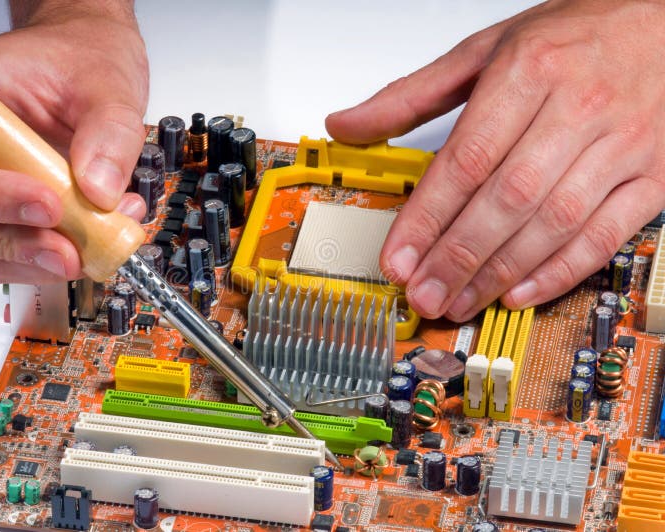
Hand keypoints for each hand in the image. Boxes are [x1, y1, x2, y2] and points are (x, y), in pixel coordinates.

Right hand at [0, 1, 148, 283]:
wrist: (93, 73)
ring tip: (92, 243)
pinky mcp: (2, 224)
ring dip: (34, 261)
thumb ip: (109, 132)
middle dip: (7, 243)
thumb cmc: (79, 63)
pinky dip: (52, 264)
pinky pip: (11, 261)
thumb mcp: (106, 83)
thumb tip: (99, 189)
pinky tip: (91, 241)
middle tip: (68, 247)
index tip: (48, 204)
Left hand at [326, 0, 664, 320]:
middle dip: (457, 256)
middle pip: (507, 199)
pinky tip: (520, 292)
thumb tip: (346, 125)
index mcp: (529, 71)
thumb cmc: (575, 35)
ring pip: (554, 223)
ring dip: (500, 272)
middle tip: (424, 293)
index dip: (426, 218)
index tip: (399, 258)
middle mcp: (578, 107)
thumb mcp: (484, 50)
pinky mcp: (653, 175)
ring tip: (459, 301)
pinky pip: (606, 234)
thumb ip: (410, 94)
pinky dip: (561, 271)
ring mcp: (622, 144)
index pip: (466, 159)